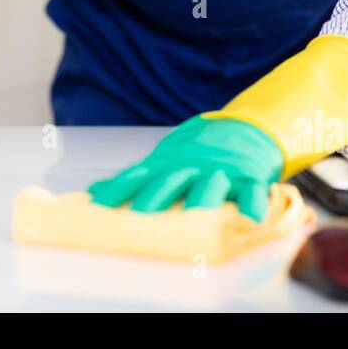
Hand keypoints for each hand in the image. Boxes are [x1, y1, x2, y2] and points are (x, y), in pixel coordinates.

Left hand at [87, 116, 284, 220]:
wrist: (244, 129)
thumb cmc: (195, 156)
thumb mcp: (164, 161)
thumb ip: (133, 179)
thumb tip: (93, 192)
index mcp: (166, 164)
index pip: (136, 176)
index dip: (116, 191)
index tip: (95, 208)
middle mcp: (191, 167)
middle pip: (170, 182)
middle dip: (154, 198)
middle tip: (139, 218)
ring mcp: (221, 171)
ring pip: (211, 185)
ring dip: (202, 200)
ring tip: (195, 218)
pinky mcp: (250, 178)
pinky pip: (254, 192)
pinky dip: (254, 205)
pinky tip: (251, 218)